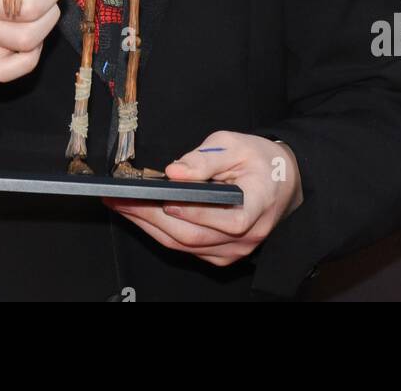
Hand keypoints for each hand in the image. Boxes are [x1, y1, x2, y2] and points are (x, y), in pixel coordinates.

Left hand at [102, 130, 302, 266]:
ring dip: (149, 227)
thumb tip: (174, 173)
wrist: (280, 180)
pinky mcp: (222, 254)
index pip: (227, 221)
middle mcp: (247, 236)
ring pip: (185, 246)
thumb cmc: (259, 160)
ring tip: (122, 206)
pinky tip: (142, 217)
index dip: (193, 213)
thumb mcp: (234, 145)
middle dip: (151, 217)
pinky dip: (161, 233)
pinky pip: (187, 249)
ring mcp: (235, 250)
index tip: (163, 199)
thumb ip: (204, 159)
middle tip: (121, 199)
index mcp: (257, 205)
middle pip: (195, 236)